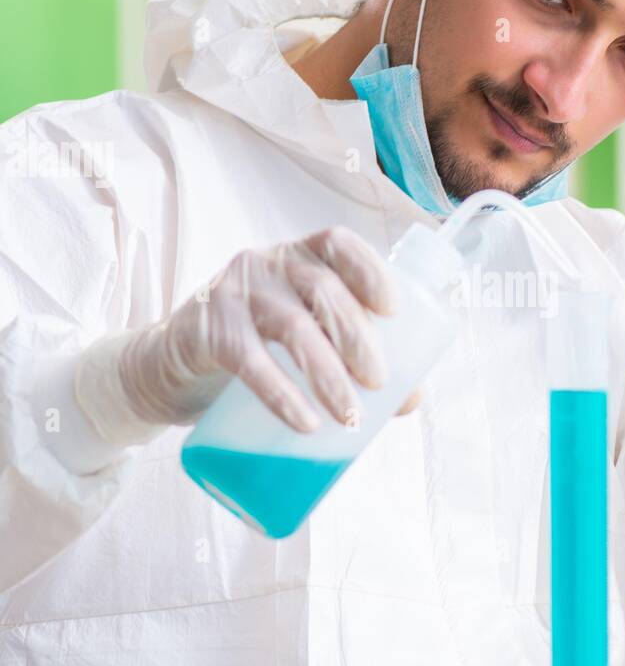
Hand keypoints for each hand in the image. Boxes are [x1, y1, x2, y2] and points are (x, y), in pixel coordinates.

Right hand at [88, 226, 420, 435]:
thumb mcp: (303, 340)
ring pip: (291, 326)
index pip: (337, 244)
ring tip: (351, 416)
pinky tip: (304, 421)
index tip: (393, 310)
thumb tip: (410, 397)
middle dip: (357, 337)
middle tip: (379, 382)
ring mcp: (235, 293)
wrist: (171, 366)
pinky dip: (281, 394)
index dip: (369, 270)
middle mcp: (269, 264)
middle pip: (322, 290)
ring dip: (328, 374)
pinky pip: (248, 361)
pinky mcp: (207, 331)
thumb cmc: (255, 346)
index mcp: (301, 258)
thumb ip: (353, 359)